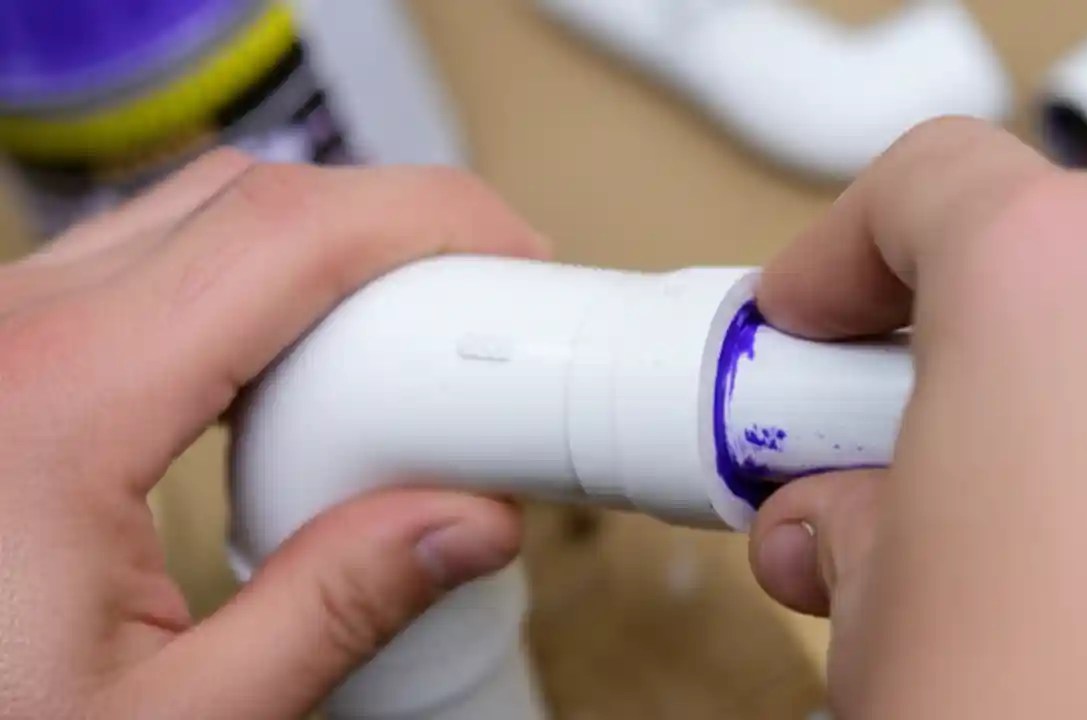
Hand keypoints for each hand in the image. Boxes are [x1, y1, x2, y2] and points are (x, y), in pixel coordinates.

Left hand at [0, 150, 545, 718]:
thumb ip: (329, 613)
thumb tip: (466, 523)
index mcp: (55, 407)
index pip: (282, 237)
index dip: (424, 223)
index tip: (509, 260)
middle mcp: (14, 336)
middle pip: (250, 196)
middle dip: (393, 222)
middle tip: (480, 297)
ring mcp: (2, 334)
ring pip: (200, 213)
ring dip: (325, 248)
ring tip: (409, 333)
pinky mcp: (8, 357)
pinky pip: (155, 262)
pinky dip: (258, 279)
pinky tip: (303, 359)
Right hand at [748, 118, 1086, 716]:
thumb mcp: (873, 616)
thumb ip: (845, 523)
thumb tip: (840, 518)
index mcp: (1056, 277)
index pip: (933, 186)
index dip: (844, 255)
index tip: (809, 326)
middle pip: (1065, 264)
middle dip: (969, 362)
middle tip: (899, 463)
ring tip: (1029, 547)